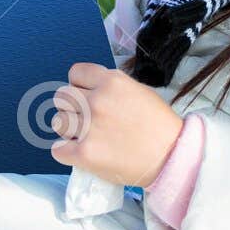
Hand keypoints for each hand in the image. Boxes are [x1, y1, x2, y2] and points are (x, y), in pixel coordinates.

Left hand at [49, 62, 184, 187]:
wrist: (171, 157)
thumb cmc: (159, 125)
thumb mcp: (138, 91)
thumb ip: (110, 86)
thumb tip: (86, 89)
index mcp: (112, 82)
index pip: (75, 73)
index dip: (79, 85)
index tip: (86, 96)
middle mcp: (98, 101)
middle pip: (62, 96)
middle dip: (72, 106)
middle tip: (86, 118)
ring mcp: (90, 128)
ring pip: (58, 122)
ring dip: (69, 129)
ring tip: (85, 136)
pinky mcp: (85, 154)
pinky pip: (57, 149)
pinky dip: (66, 152)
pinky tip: (81, 151)